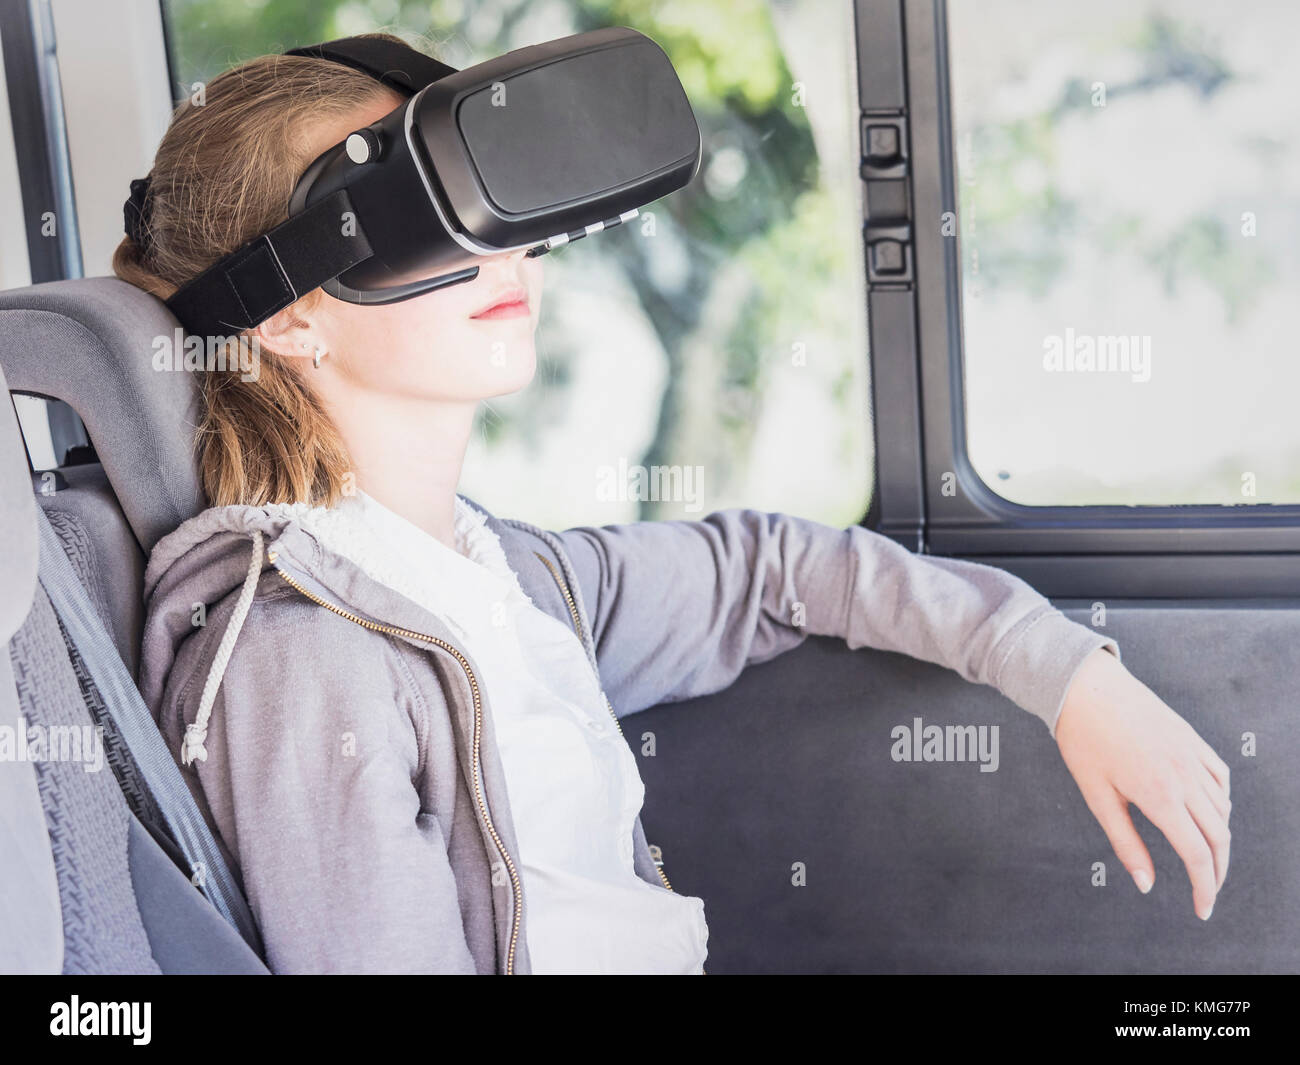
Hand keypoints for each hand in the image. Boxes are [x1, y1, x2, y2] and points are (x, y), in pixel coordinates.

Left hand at [1055, 648, 1230, 919]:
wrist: (1085, 687)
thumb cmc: (1083, 741)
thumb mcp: (1096, 797)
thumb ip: (1125, 843)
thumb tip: (1146, 884)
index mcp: (1160, 795)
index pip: (1197, 855)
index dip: (1204, 888)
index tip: (1201, 909)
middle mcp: (1185, 777)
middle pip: (1219, 837)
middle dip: (1217, 871)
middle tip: (1205, 891)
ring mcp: (1192, 756)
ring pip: (1223, 809)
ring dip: (1219, 838)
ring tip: (1203, 857)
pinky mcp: (1192, 739)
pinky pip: (1220, 778)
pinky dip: (1222, 802)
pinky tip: (1207, 812)